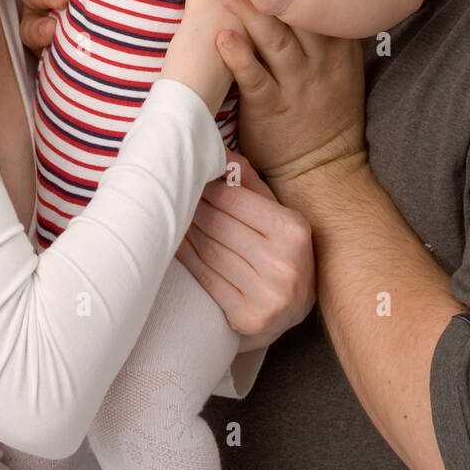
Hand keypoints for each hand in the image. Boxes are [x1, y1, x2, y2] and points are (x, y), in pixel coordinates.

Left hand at [175, 150, 315, 348]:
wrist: (298, 310)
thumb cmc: (283, 251)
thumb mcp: (277, 213)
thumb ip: (250, 184)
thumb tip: (220, 152)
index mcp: (293, 230)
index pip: (233, 198)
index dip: (206, 187)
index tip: (190, 179)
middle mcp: (284, 263)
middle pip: (218, 225)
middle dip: (192, 208)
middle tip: (173, 196)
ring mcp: (267, 295)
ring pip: (209, 251)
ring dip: (185, 232)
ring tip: (171, 218)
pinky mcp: (248, 317)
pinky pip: (206, 279)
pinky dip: (187, 258)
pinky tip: (177, 245)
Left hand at [212, 0, 368, 198]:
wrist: (324, 168)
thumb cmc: (324, 111)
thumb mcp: (338, 67)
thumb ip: (324, 31)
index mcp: (337, 46)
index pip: (321, 1)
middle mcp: (321, 61)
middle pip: (295, 12)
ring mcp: (297, 84)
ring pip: (273, 39)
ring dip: (247, 10)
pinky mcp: (272, 108)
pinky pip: (254, 78)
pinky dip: (238, 56)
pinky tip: (222, 37)